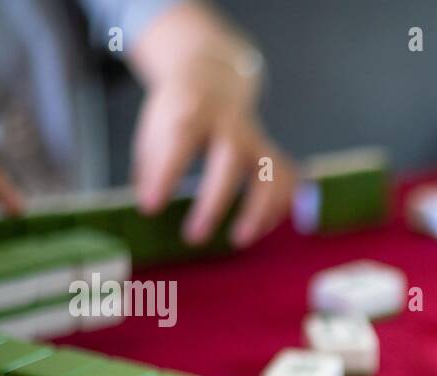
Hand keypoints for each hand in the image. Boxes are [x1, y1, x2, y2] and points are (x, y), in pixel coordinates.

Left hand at [130, 4, 294, 247]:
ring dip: (260, 210)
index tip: (151, 208)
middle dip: (214, 202)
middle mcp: (230, 123)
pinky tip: (262, 227)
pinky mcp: (272, 152)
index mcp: (194, 111)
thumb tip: (149, 204)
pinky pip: (287, 180)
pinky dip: (280, 206)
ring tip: (240, 239)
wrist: (212, 76)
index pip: (180, 141)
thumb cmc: (178, 111)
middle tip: (194, 238)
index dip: (166, 176)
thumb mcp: (154, 127)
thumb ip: (152, 165)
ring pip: (271, 172)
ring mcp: (257, 139)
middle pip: (231, 159)